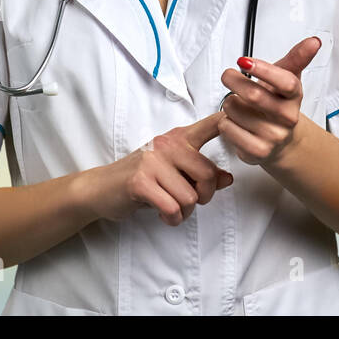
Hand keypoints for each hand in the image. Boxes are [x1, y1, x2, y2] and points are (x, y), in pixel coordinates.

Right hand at [85, 111, 234, 225]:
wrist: (101, 188)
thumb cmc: (142, 179)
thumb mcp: (173, 172)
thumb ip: (200, 173)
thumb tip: (227, 178)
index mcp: (178, 138)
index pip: (209, 125)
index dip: (227, 122)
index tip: (237, 119)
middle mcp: (166, 144)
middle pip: (206, 175)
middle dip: (203, 197)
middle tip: (190, 201)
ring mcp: (152, 161)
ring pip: (190, 197)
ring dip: (185, 212)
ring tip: (171, 207)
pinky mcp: (140, 181)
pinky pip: (173, 208)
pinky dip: (172, 218)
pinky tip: (163, 214)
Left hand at [218, 36, 321, 166]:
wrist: (281, 141)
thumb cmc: (278, 103)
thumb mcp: (286, 78)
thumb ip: (297, 57)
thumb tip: (314, 41)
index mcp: (294, 96)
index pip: (285, 82)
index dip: (264, 70)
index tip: (244, 60)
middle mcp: (288, 118)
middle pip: (255, 95)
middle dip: (234, 80)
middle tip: (228, 75)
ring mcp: (273, 136)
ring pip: (235, 110)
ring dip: (229, 103)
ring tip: (236, 104)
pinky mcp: (257, 152)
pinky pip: (228, 129)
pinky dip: (225, 122)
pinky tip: (235, 122)